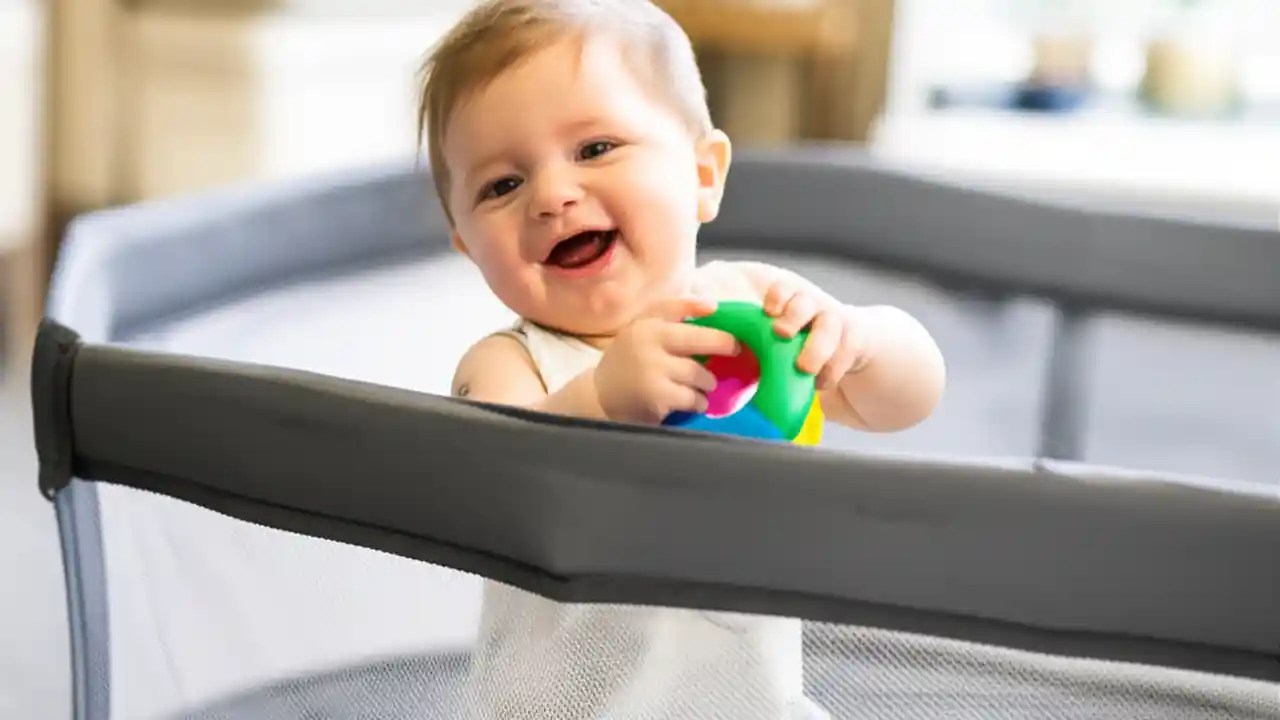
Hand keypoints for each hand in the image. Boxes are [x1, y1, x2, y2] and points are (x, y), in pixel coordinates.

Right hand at [593, 297, 740, 424]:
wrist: (600, 396)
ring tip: (707, 384)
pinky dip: (700, 401)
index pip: (675, 307)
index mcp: (646, 325)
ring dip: (708, 381)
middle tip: (736, 349)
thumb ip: (672, 314)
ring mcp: (652, 370)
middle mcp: (648, 343)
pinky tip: (697, 401)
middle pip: (698, 339)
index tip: (717, 310)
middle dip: (723, 344)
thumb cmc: (630, 360)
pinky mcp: (657, 396)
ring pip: (699, 373)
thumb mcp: (641, 330)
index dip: (699, 306)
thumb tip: (713, 304)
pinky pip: (692, 397)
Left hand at [763, 277, 870, 390]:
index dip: (777, 297)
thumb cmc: (798, 347)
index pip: (784, 289)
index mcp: (792, 303)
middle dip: (793, 316)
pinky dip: (832, 370)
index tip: (768, 312)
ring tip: (804, 369)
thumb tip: (721, 351)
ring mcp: (836, 323)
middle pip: (806, 303)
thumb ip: (754, 340)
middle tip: (780, 334)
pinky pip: (847, 352)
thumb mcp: (775, 340)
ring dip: (817, 347)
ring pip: (830, 326)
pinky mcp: (854, 341)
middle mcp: (815, 308)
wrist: (846, 348)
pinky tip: (820, 384)